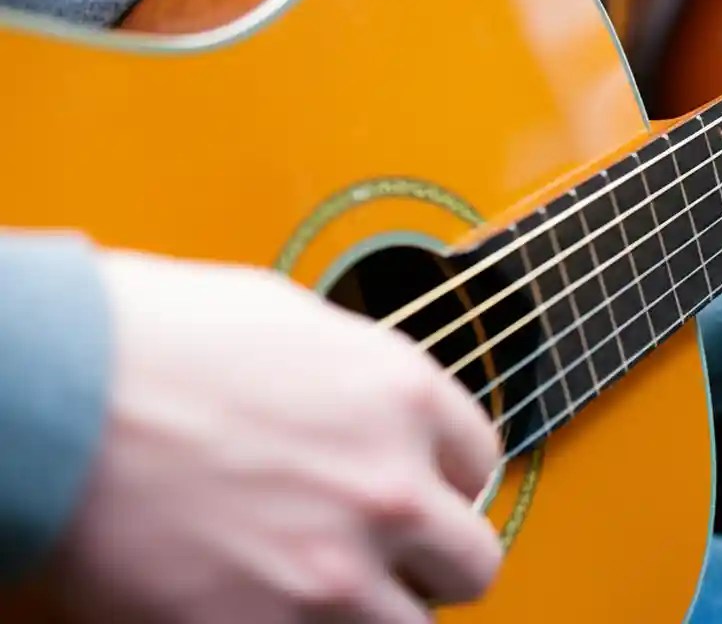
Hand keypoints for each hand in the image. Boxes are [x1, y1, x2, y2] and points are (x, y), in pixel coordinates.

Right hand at [47, 249, 501, 622]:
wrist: (46, 393)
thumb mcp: (285, 321)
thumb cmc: (144, 338)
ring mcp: (334, 574)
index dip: (444, 480)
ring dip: (377, 612)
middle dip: (431, 561)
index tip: (419, 488)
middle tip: (386, 554)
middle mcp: (390, 489)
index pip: (479, 463)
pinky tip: (266, 604)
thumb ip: (355, 379)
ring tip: (323, 588)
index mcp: (403, 397)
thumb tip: (373, 408)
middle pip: (471, 564)